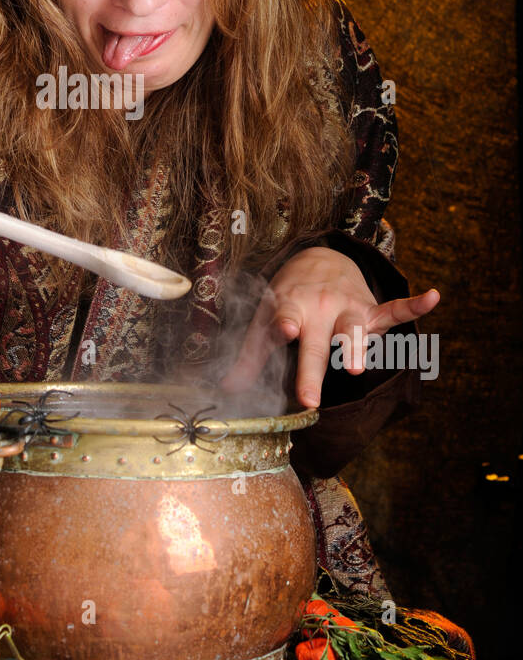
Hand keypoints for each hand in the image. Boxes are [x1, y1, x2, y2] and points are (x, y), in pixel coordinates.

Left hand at [218, 245, 439, 408]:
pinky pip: (394, 309)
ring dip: (355, 344)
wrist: (318, 260)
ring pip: (354, 328)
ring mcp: (347, 308)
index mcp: (291, 308)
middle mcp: (320, 308)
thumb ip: (250, 356)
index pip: (284, 317)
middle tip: (308, 399)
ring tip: (355, 365)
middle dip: (313, 369)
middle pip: (318, 341)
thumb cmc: (288, 300)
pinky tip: (433, 296)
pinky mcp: (371, 310)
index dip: (282, 324)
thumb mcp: (265, 321)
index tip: (284, 328)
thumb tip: (227, 390)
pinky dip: (414, 305)